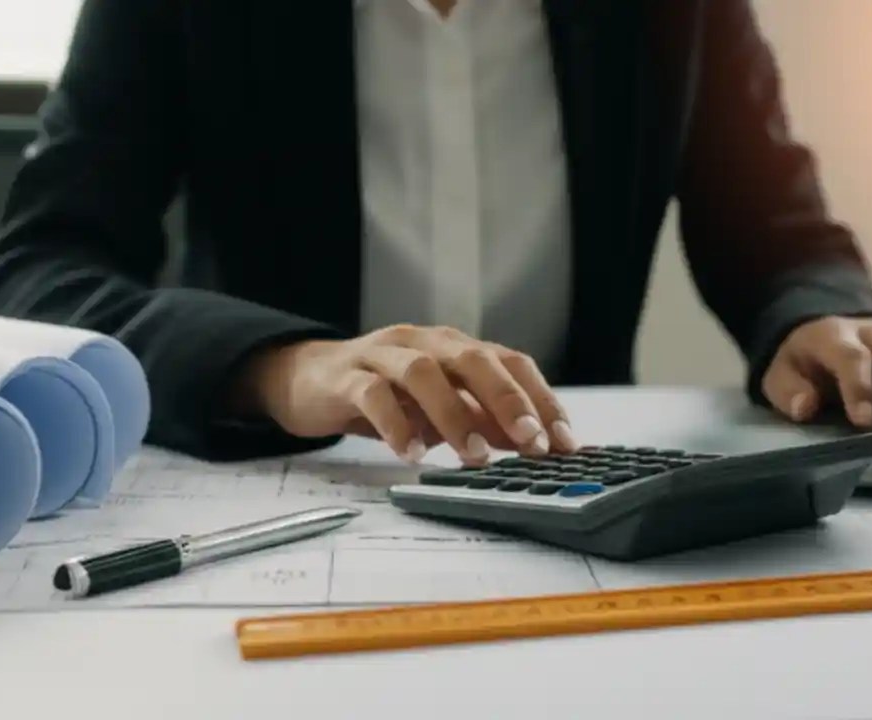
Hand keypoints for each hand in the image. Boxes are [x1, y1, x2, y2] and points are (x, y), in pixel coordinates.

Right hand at [238, 324, 577, 464]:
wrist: (307, 381)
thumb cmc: (383, 395)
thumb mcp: (439, 410)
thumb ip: (483, 421)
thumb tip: (536, 444)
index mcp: (454, 348)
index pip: (510, 362)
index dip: (541, 398)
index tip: (564, 441)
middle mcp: (424, 343)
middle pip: (473, 359)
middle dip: (507, 399)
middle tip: (529, 441)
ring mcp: (383, 355)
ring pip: (424, 372)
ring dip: (454, 413)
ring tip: (473, 454)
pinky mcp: (346, 377)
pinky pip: (373, 394)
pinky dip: (394, 423)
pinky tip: (410, 454)